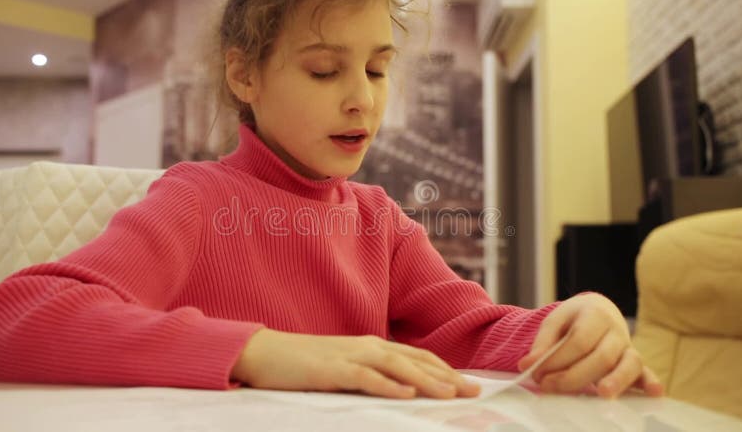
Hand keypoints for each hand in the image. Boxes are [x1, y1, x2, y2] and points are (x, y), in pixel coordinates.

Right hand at [231, 328, 480, 398]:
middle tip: (474, 391)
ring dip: (426, 379)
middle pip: (415, 360)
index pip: (417, 357)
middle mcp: (367, 346)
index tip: (468, 384)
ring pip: (397, 366)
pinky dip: (387, 385)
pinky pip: (365, 377)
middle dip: (447, 375)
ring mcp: (350, 356)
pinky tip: (406, 394)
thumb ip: (371, 374)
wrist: (267, 352)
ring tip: (451, 393)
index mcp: (372, 346)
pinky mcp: (332, 370)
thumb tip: (400, 389)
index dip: (445, 369)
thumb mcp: (345, 367)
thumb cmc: (305, 363)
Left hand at [517, 293, 663, 398]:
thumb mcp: (555, 322)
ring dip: (616, 380)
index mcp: (594, 314)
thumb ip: (542, 343)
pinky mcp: (635, 362)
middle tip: (548, 386)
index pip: (578, 341)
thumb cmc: (574, 319)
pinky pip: (645, 372)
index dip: (557, 359)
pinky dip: (650, 382)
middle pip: (601, 356)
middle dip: (573, 376)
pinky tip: (654, 392)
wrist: (598, 311)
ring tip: (603, 393)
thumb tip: (528, 365)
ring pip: (628, 364)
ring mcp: (628, 347)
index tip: (537, 373)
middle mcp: (616, 330)